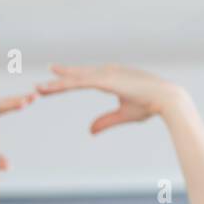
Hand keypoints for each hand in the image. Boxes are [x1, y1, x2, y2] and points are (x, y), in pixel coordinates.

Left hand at [34, 63, 185, 132]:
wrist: (166, 99)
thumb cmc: (150, 105)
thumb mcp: (122, 115)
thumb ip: (105, 122)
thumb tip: (89, 132)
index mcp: (111, 78)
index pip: (85, 78)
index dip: (69, 78)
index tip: (55, 78)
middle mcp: (107, 72)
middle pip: (76, 77)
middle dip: (58, 80)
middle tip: (39, 86)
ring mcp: (106, 74)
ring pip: (74, 79)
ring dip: (56, 85)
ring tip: (38, 90)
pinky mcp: (106, 80)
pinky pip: (79, 83)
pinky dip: (64, 85)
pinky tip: (51, 88)